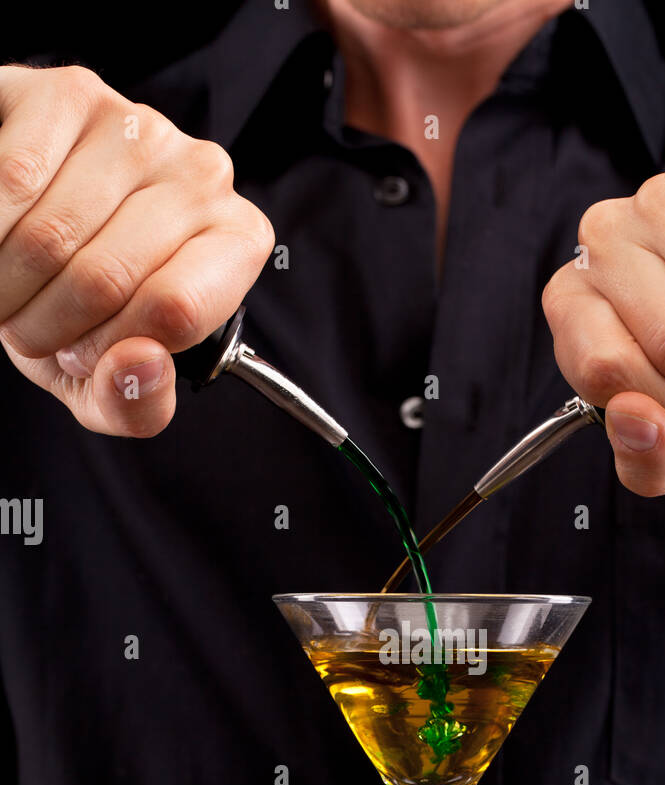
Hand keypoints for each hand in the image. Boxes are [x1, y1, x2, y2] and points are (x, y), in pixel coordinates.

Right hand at [0, 64, 273, 435]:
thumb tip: (141, 369)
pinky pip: (13, 178)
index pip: (174, 312)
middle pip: (106, 278)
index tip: (79, 354)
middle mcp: (204, 175)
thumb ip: (136, 404)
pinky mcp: (71, 93)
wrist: (21, 240)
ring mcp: (140, 127)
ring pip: (52, 234)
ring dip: (8, 284)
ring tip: (11, 285)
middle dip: (46, 326)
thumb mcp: (109, 382)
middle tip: (30, 325)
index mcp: (235, 244)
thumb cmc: (80, 312)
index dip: (106, 350)